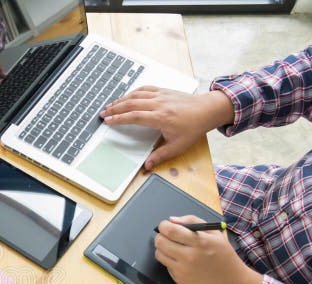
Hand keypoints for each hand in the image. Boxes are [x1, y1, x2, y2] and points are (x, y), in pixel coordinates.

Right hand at [100, 88, 234, 168]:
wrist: (208, 110)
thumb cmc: (194, 127)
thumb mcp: (178, 145)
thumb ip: (160, 155)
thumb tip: (147, 165)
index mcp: (161, 117)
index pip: (134, 116)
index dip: (119, 118)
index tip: (108, 121)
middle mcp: (159, 104)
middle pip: (131, 103)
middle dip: (115, 108)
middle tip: (103, 114)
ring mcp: (161, 95)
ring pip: (136, 95)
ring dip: (121, 100)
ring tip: (110, 105)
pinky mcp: (164, 91)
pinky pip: (145, 89)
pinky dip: (133, 92)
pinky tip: (127, 96)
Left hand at [155, 215, 261, 283]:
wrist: (230, 281)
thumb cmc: (223, 255)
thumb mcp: (215, 233)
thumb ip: (192, 221)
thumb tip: (171, 220)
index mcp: (200, 242)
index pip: (171, 231)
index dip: (163, 225)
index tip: (165, 225)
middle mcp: (190, 256)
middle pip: (160, 242)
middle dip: (161, 235)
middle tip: (167, 236)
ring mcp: (183, 270)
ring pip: (158, 254)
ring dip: (162, 248)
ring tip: (174, 247)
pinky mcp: (179, 279)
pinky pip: (165, 265)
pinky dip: (170, 260)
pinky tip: (181, 260)